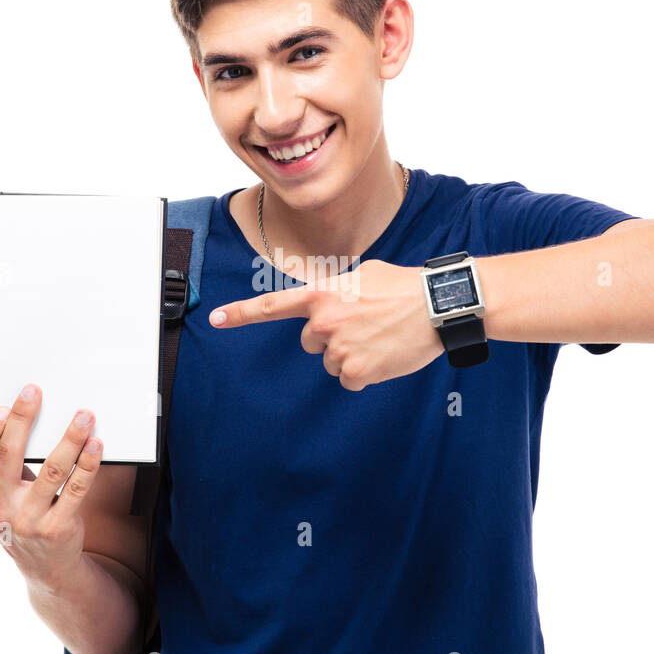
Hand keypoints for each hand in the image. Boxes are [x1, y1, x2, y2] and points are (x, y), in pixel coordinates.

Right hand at [0, 382, 102, 591]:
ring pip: (52, 468)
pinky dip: (88, 463)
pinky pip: (77, 488)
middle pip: (9, 457)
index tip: (1, 409)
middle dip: (22, 419)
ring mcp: (28, 522)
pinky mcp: (58, 527)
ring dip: (70, 437)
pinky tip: (95, 445)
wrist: (46, 567)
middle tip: (34, 393)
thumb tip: (14, 420)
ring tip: (83, 416)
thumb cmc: (19, 520)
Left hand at [207, 259, 443, 390]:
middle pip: (310, 342)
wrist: (437, 305)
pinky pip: (350, 379)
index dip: (241, 313)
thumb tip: (327, 303)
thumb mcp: (363, 275)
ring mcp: (338, 348)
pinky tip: (384, 354)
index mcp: (321, 295)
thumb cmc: (404, 287)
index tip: (216, 318)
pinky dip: (365, 372)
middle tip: (364, 324)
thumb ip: (336, 290)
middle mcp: (323, 322)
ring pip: (332, 362)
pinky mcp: (356, 371)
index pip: (272, 306)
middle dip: (331, 337)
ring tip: (380, 337)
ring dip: (351, 354)